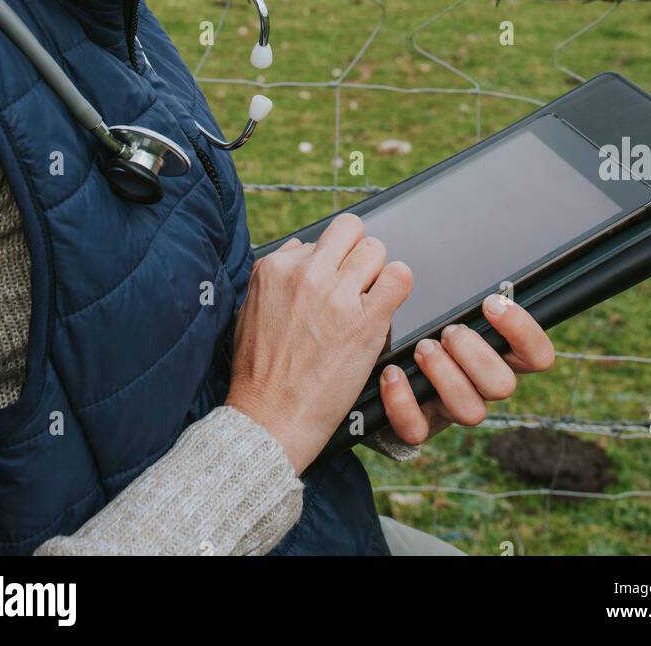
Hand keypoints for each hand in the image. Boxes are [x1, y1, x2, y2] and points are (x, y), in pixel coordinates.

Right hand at [225, 214, 413, 474]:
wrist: (268, 420)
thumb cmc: (258, 373)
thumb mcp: (251, 310)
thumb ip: (279, 277)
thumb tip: (304, 252)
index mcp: (275, 267)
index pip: (320, 238)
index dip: (331, 260)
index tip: (332, 282)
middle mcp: (306, 273)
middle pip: (351, 230)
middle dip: (356, 253)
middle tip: (356, 284)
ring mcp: (337, 295)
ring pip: (377, 249)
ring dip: (377, 273)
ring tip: (368, 301)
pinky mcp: (365, 321)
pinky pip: (399, 277)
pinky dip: (398, 286)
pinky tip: (387, 304)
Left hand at [377, 294, 554, 445]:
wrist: (375, 375)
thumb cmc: (422, 333)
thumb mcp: (447, 312)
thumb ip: (463, 300)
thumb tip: (480, 262)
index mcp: (495, 357)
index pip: (538, 356)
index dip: (524, 331)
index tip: (491, 304)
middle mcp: (479, 387)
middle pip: (504, 385)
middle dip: (475, 353)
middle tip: (448, 331)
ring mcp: (451, 410)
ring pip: (471, 411)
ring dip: (445, 374)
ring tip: (422, 349)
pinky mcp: (419, 427)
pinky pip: (418, 430)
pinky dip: (403, 400)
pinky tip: (392, 373)